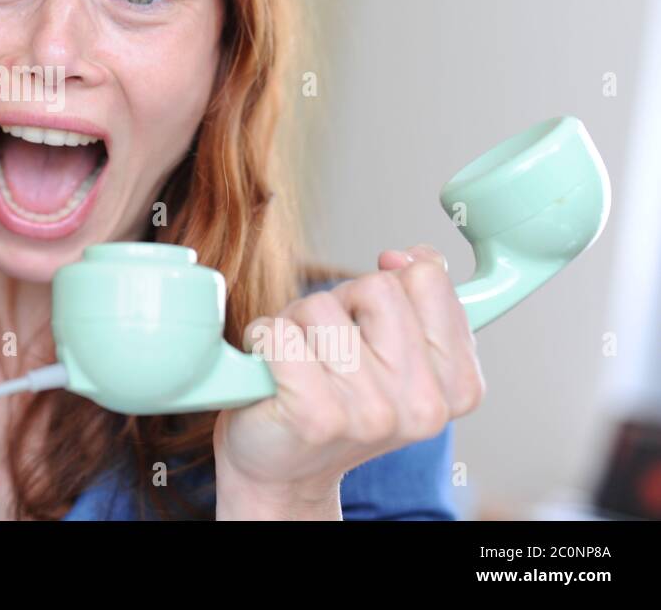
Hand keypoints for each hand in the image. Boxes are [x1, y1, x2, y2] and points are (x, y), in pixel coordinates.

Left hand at [212, 244, 485, 518]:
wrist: (283, 466)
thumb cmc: (335, 397)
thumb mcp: (393, 346)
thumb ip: (417, 297)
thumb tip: (411, 255)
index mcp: (458, 386)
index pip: (428, 280)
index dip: (388, 287)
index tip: (370, 321)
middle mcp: (423, 405)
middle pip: (377, 286)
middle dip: (341, 303)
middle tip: (328, 348)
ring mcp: (372, 414)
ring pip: (322, 306)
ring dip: (298, 324)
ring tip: (300, 363)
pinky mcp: (316, 415)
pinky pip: (279, 333)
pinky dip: (264, 338)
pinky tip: (271, 370)